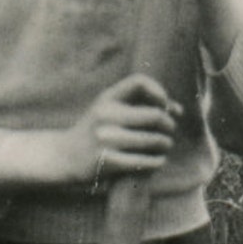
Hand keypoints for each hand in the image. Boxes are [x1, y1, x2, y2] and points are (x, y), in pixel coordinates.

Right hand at [63, 72, 180, 187]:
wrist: (65, 156)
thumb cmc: (96, 131)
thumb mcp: (111, 110)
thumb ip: (141, 105)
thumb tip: (178, 110)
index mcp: (107, 98)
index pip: (139, 82)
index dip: (159, 92)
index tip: (163, 106)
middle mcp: (105, 115)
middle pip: (155, 115)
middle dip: (169, 125)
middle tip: (169, 132)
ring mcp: (106, 138)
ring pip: (154, 140)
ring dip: (166, 144)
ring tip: (164, 147)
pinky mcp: (108, 161)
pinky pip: (146, 161)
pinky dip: (157, 161)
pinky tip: (157, 161)